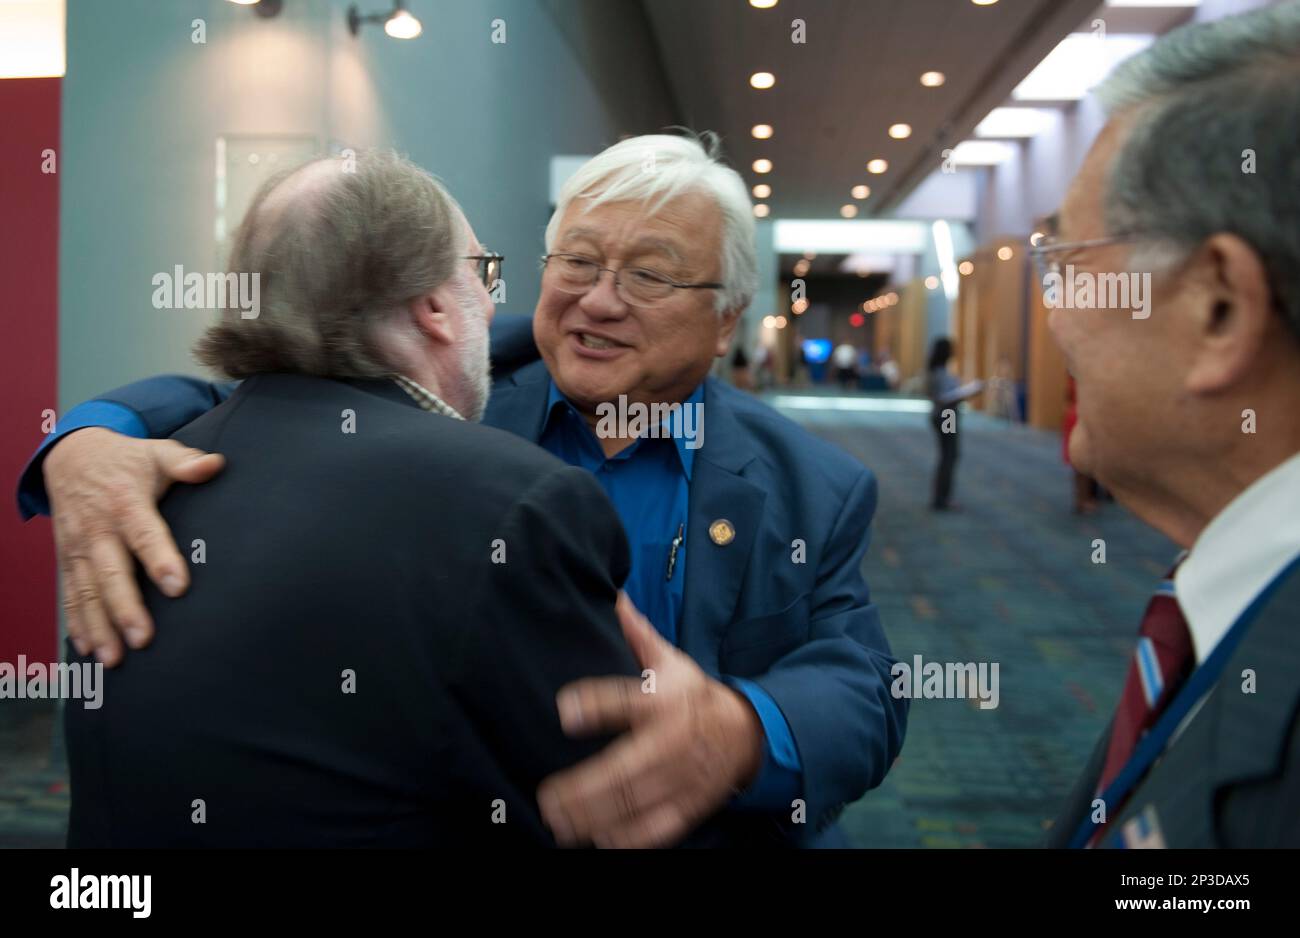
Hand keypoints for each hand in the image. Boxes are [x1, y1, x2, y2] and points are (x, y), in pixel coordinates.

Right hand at [43, 428, 224, 664]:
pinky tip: (87, 649)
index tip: (178, 586)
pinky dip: (76, 623)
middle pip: (111, 572)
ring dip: (99, 626)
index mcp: (125, 503)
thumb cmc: (126, 460)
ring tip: (114, 658)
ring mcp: (79, 547)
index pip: (145, 534)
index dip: (161, 559)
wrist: (71, 456)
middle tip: (143, 638)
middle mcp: (98, 529)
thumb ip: (186, 462)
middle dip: (125, 607)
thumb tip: (215, 465)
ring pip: (86, 592)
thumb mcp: (156, 453)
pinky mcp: (68, 560)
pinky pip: (70, 595)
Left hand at [537, 593, 763, 847]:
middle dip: (586, 786)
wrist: (746, 732)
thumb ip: (638, 636)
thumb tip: (615, 596)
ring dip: (597, 815)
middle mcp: (673, 740)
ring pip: (638, 801)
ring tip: (560, 823)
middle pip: (627, 767)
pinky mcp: (691, 804)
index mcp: (665, 700)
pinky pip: (661, 826)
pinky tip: (601, 840)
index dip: (597, 705)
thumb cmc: (694, 696)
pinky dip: (632, 837)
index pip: (628, 700)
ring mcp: (683, 776)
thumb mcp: (673, 661)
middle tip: (548, 797)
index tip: (565, 711)